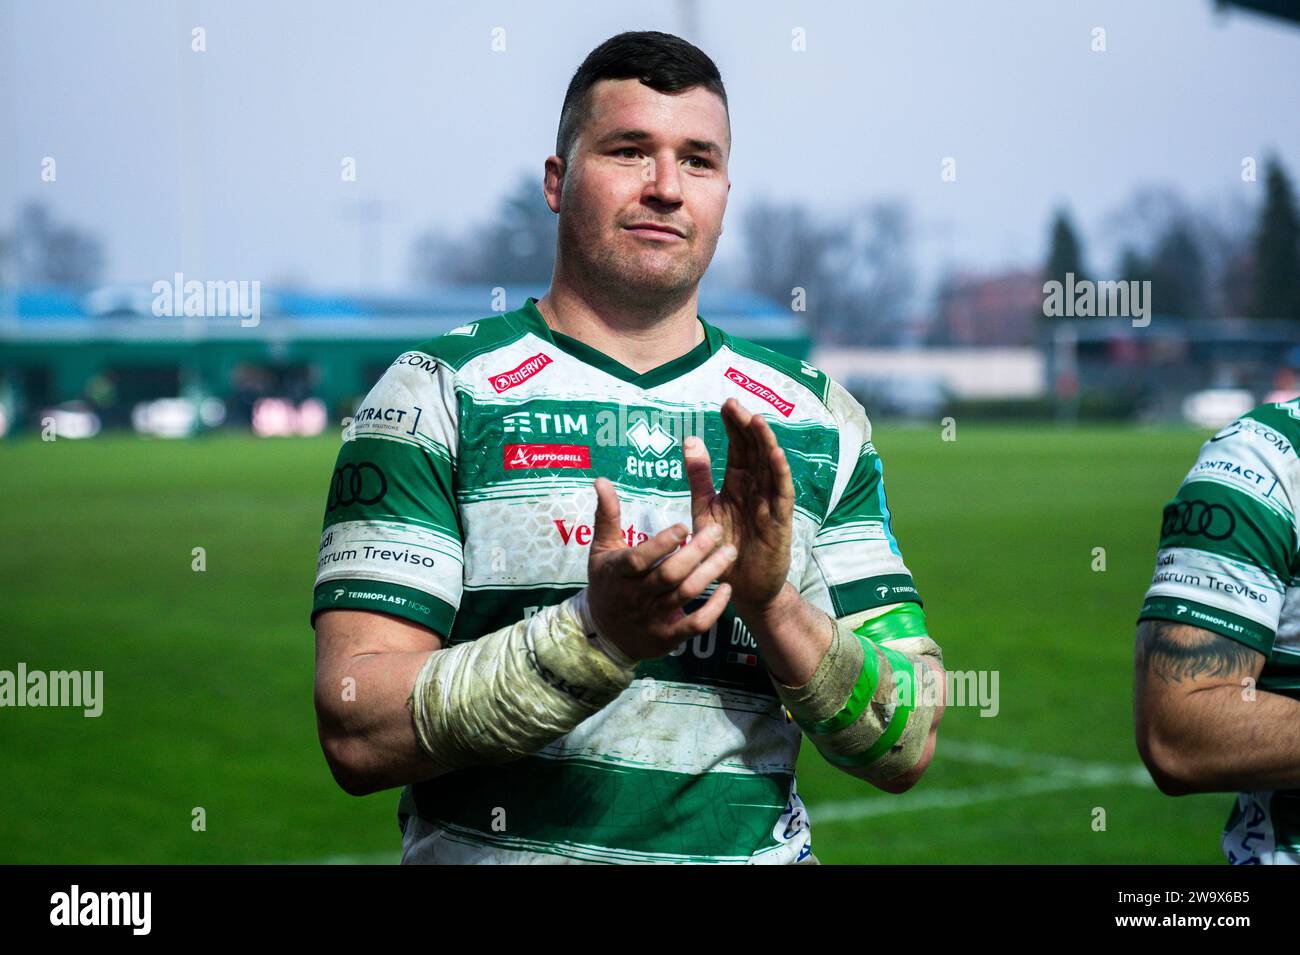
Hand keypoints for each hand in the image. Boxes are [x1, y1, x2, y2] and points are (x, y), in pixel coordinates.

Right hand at [585, 477, 735, 661]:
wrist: (604, 634)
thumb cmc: (607, 583)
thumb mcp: (602, 550)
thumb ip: (607, 515)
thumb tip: (601, 480)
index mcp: (619, 572)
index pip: (639, 559)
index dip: (661, 544)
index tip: (683, 526)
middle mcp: (636, 596)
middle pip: (668, 575)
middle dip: (695, 553)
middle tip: (718, 532)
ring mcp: (652, 618)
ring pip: (685, 595)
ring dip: (709, 574)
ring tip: (729, 552)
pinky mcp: (668, 636)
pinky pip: (695, 624)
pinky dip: (713, 610)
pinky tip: (727, 590)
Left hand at [683, 397, 794, 612]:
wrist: (740, 589)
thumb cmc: (722, 548)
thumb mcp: (704, 508)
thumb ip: (699, 477)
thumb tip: (690, 438)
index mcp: (737, 483)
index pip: (738, 448)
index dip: (733, 426)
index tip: (724, 404)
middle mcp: (756, 488)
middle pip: (754, 451)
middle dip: (746, 427)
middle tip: (734, 404)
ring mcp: (769, 503)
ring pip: (770, 467)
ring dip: (765, 443)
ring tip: (756, 420)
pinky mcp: (779, 522)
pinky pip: (781, 494)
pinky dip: (780, 474)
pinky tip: (775, 455)